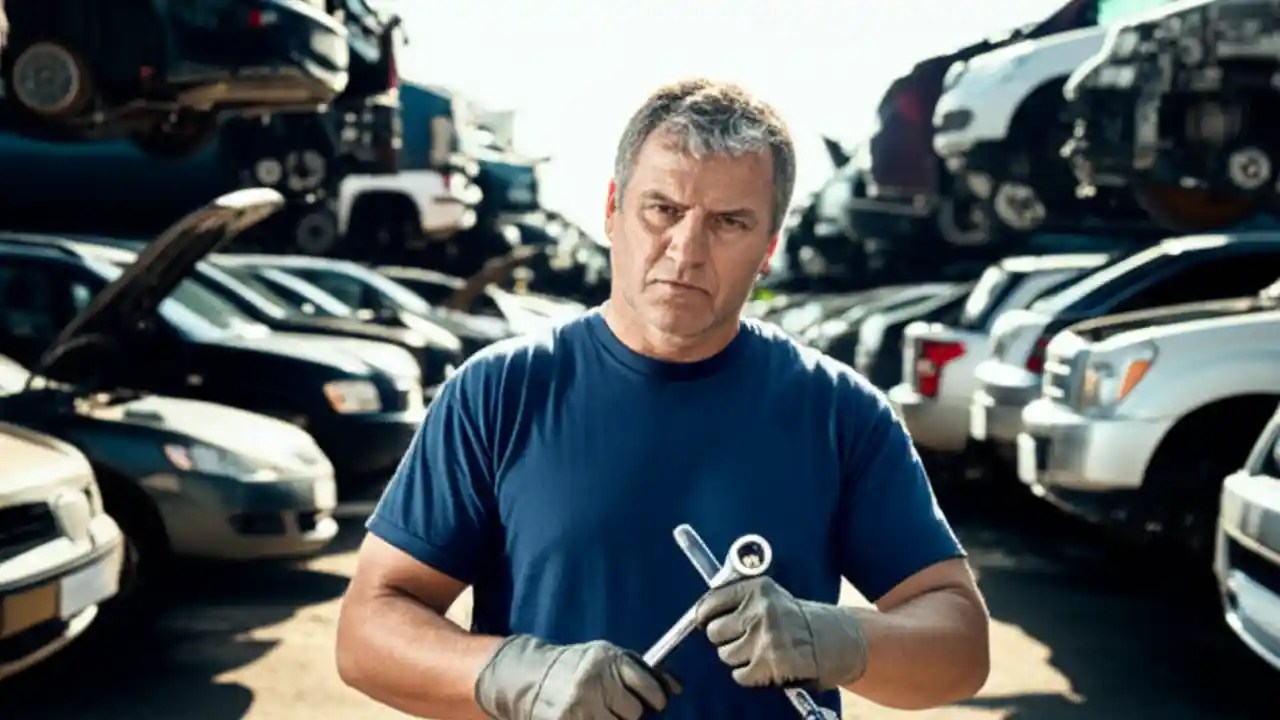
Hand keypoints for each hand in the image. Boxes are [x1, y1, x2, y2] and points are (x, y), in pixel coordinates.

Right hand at [474, 634, 681, 718]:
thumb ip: (644, 670)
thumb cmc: (578, 665)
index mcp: (608, 661)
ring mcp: (581, 707)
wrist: (530, 676)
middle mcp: (595, 683)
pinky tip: (595, 717)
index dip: (656, 698)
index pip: (650, 688)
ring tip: (603, 712)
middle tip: (619, 707)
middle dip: (632, 712)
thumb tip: (678, 687)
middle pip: (636, 713)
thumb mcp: (608, 657)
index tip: (653, 700)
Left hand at [694, 576, 867, 689]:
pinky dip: (747, 674)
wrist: (835, 640)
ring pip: (725, 654)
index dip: (704, 614)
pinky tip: (762, 665)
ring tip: (757, 650)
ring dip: (737, 657)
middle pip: (715, 630)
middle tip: (740, 637)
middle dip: (724, 637)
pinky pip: (740, 674)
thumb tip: (703, 612)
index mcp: (757, 589)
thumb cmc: (798, 619)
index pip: (712, 601)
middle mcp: (760, 610)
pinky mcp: (770, 663)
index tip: (703, 620)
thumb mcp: (772, 596)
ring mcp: (764, 638)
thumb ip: (741, 599)